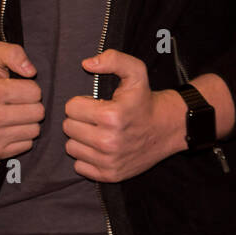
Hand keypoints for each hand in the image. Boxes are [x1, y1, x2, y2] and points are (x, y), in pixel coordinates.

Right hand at [0, 42, 44, 159]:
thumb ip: (13, 53)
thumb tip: (31, 71)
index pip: (35, 92)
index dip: (29, 88)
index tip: (16, 88)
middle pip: (38, 113)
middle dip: (31, 105)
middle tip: (17, 102)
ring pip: (35, 130)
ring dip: (28, 121)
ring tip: (14, 114)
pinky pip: (27, 145)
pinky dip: (22, 136)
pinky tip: (10, 127)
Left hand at [63, 49, 187, 181]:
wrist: (167, 128)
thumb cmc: (145, 100)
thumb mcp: (135, 72)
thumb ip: (113, 59)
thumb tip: (87, 64)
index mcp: (111, 116)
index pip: (71, 108)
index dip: (81, 103)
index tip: (96, 105)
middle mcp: (108, 141)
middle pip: (68, 128)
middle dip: (80, 120)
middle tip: (97, 118)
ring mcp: (109, 161)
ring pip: (72, 148)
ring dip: (81, 139)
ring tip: (98, 132)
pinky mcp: (110, 175)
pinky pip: (79, 167)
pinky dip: (87, 158)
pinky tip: (100, 148)